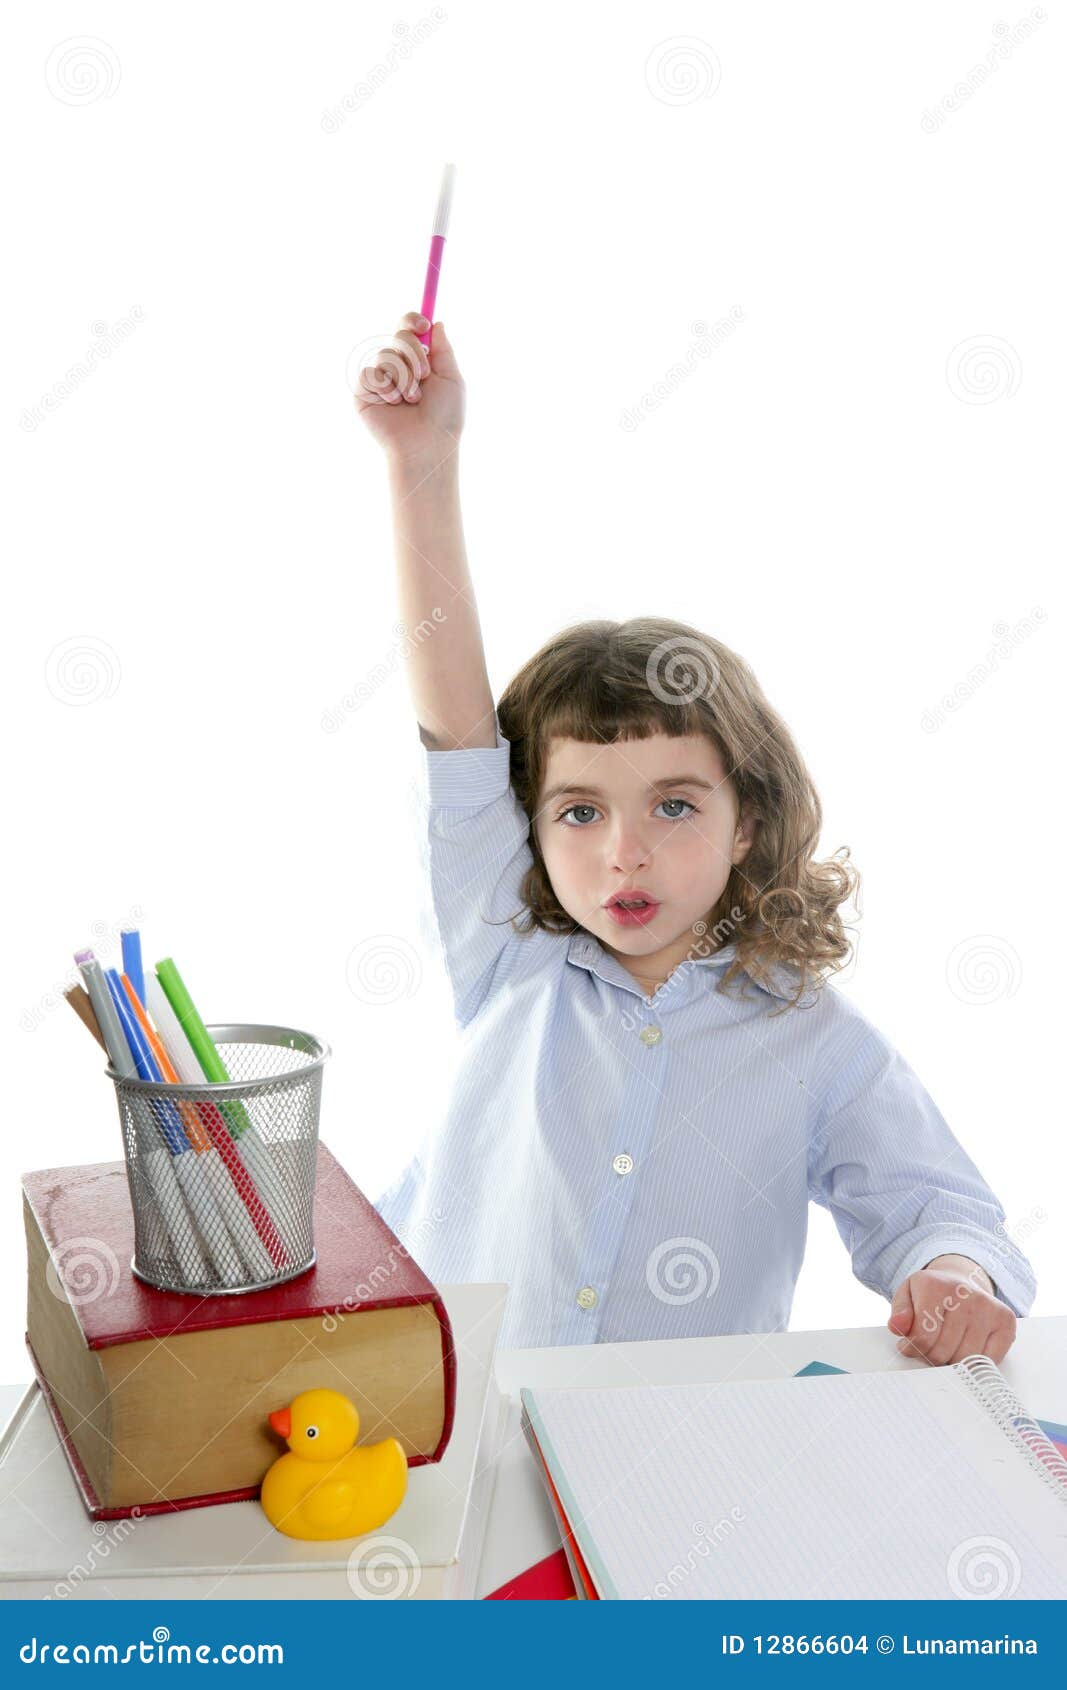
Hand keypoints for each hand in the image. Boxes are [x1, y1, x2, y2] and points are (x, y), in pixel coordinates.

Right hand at [355, 311, 464, 465]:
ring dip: (404, 376)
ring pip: (385, 355)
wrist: (427, 444)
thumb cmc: (444, 417)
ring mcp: (380, 380)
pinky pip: (370, 373)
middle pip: (398, 335)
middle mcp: (398, 368)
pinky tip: (394, 404)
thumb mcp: (452, 378)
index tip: (423, 324)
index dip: (413, 320)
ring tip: (413, 399)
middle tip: (425, 374)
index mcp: (419, 362)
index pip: (409, 329)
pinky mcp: (364, 393)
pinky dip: (386, 387)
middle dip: (414, 352)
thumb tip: (436, 323)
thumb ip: (443, 349)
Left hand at [887, 1254, 1015, 1365]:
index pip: (923, 1336)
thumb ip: (899, 1312)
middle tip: (929, 1347)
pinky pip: (989, 1360)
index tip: (909, 1345)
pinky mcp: (1006, 1321)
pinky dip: (975, 1363)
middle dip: (932, 1355)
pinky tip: (967, 1348)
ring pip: (965, 1359)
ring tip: (947, 1347)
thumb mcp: (907, 1295)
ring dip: (952, 1361)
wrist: (962, 1282)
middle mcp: (966, 1294)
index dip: (913, 1348)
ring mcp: (988, 1307)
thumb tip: (897, 1326)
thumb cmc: (932, 1294)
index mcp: (935, 1285)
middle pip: (944, 1350)